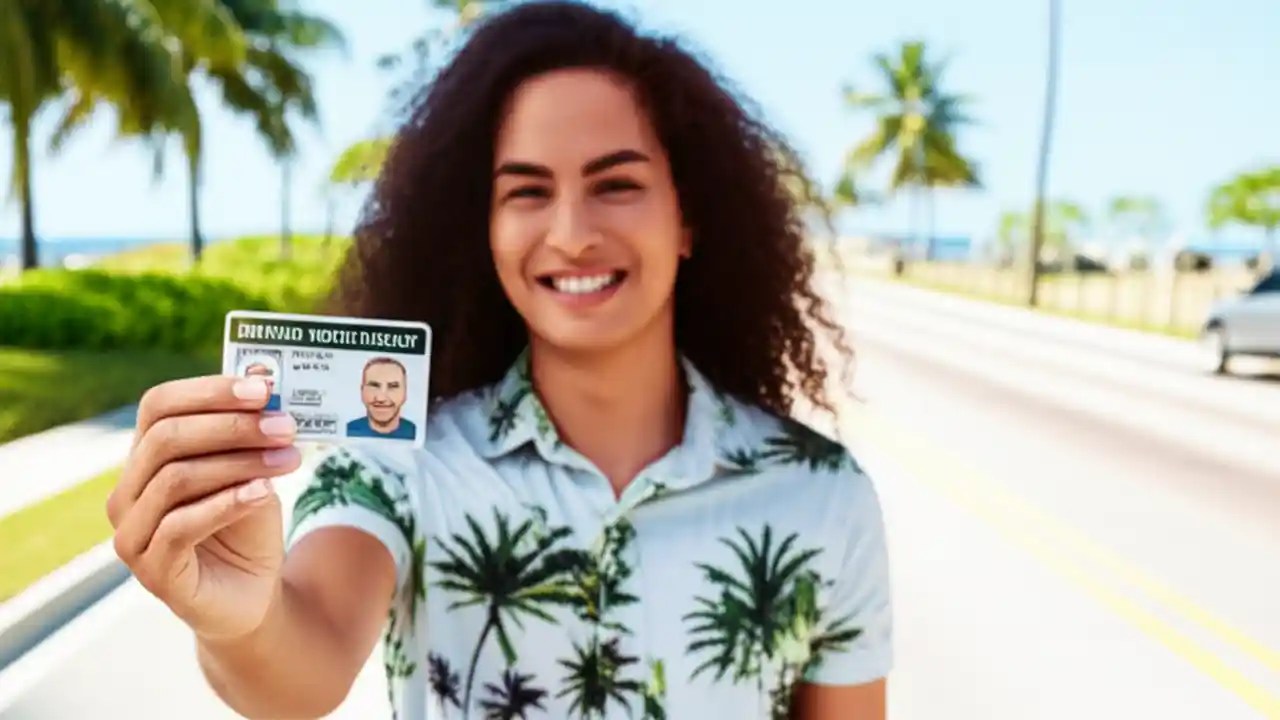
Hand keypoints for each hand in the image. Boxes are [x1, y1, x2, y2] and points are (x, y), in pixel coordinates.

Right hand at [107, 375, 301, 640]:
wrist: (253, 592)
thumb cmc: (247, 524)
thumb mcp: (253, 469)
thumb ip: (250, 431)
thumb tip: (263, 373)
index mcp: (145, 457)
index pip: (158, 405)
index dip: (208, 390)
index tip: (263, 388)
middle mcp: (128, 492)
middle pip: (166, 438)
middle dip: (231, 426)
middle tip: (284, 426)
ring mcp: (132, 532)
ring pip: (175, 479)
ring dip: (238, 463)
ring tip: (288, 460)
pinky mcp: (151, 569)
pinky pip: (180, 526)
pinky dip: (227, 503)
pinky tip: (265, 492)